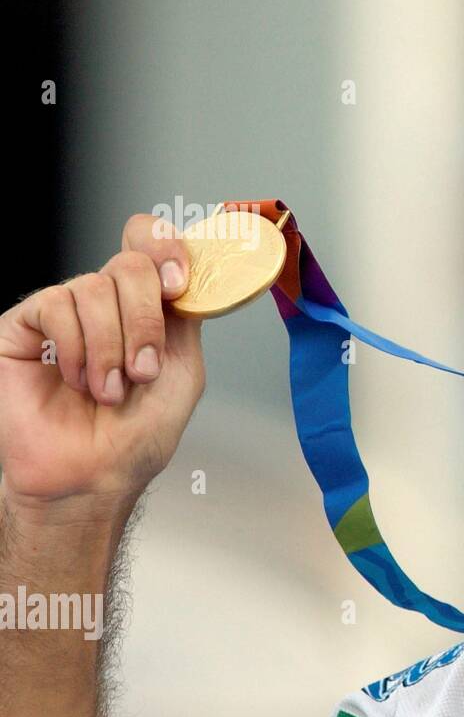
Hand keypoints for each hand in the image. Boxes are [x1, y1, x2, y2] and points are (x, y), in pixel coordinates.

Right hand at [0, 213, 205, 510]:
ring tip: (109, 390)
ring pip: (95, 286)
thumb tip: (188, 270)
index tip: (179, 284)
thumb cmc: (136, 434)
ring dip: (111, 346)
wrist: (94, 473)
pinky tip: (77, 379)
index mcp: (148, 307)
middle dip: (146, 319)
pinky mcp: (23, 325)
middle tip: (143, 369)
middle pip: (131, 262)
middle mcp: (107, 304)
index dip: (167, 249)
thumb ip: (185, 315)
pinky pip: (56, 304)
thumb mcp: (182, 369)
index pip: (152, 243)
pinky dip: (76, 346)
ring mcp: (65, 311)